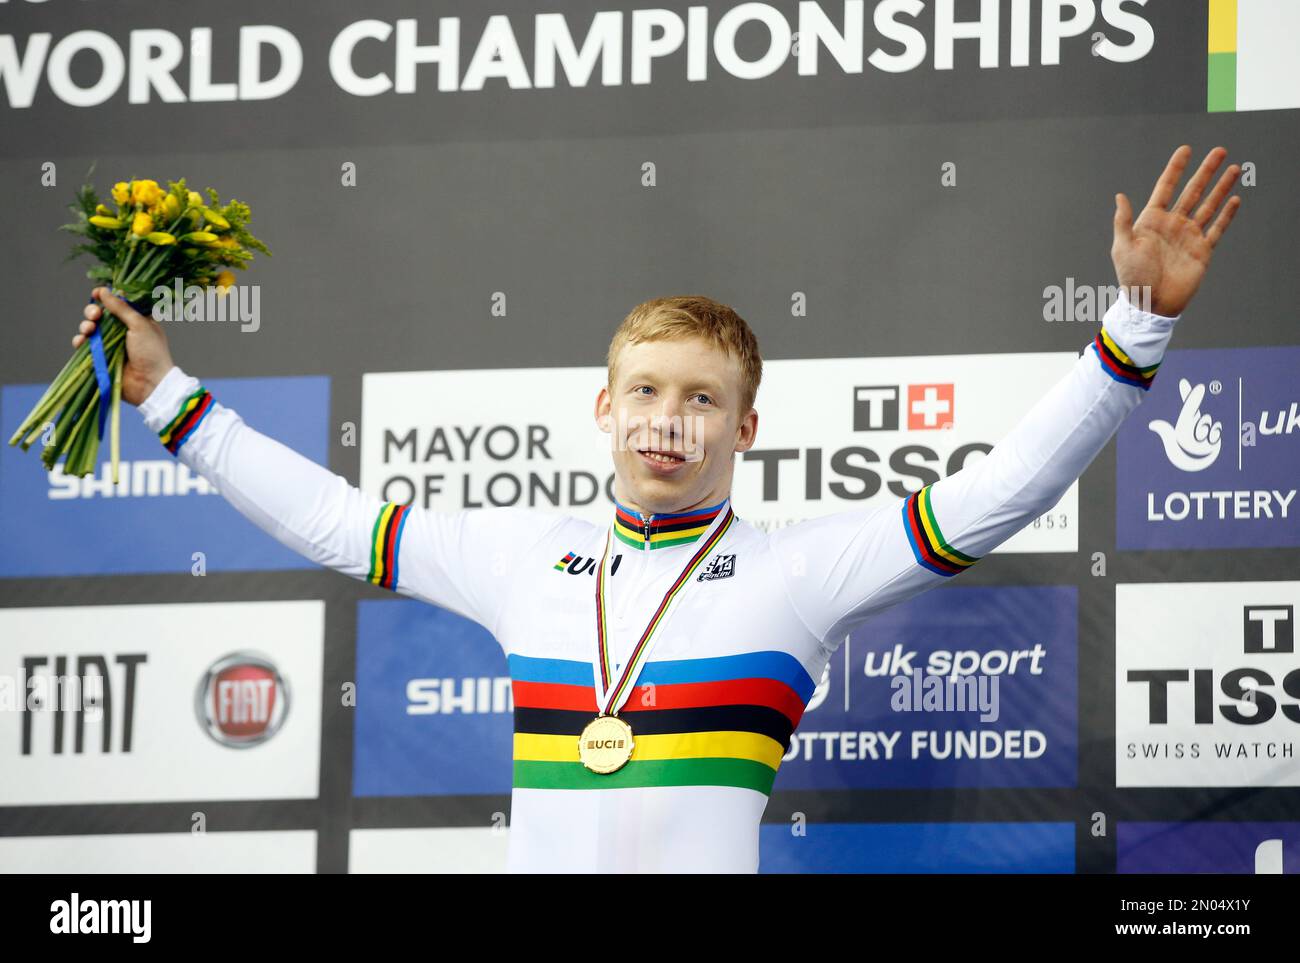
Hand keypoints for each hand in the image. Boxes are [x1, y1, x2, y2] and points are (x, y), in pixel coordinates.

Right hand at [73, 287, 175, 406]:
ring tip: (90, 329)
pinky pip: (84, 346)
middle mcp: (122, 331)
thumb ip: (121, 308)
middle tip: (96, 315)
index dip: (105, 297)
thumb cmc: (151, 353)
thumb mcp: (140, 325)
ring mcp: (110, 344)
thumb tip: (104, 291)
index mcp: (136, 320)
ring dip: (85, 325)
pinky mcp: (100, 358)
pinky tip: (82, 342)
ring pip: (90, 329)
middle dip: (92, 312)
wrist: (150, 384)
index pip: (117, 304)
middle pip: (99, 314)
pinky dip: (80, 342)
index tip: (96, 293)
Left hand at [1112, 145, 1242, 316]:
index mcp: (1151, 221)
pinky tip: (1234, 200)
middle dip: (1205, 171)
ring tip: (1233, 168)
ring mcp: (1188, 236)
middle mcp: (1172, 224)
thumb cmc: (1133, 278)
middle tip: (1220, 151)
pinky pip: (1217, 228)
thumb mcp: (1123, 247)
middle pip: (1192, 191)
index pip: (1166, 188)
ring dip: (1221, 187)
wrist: (1151, 305)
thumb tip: (1120, 196)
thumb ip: (1123, 221)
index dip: (1176, 169)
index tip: (1185, 150)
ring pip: (1208, 205)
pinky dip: (1226, 215)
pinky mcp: (1202, 250)